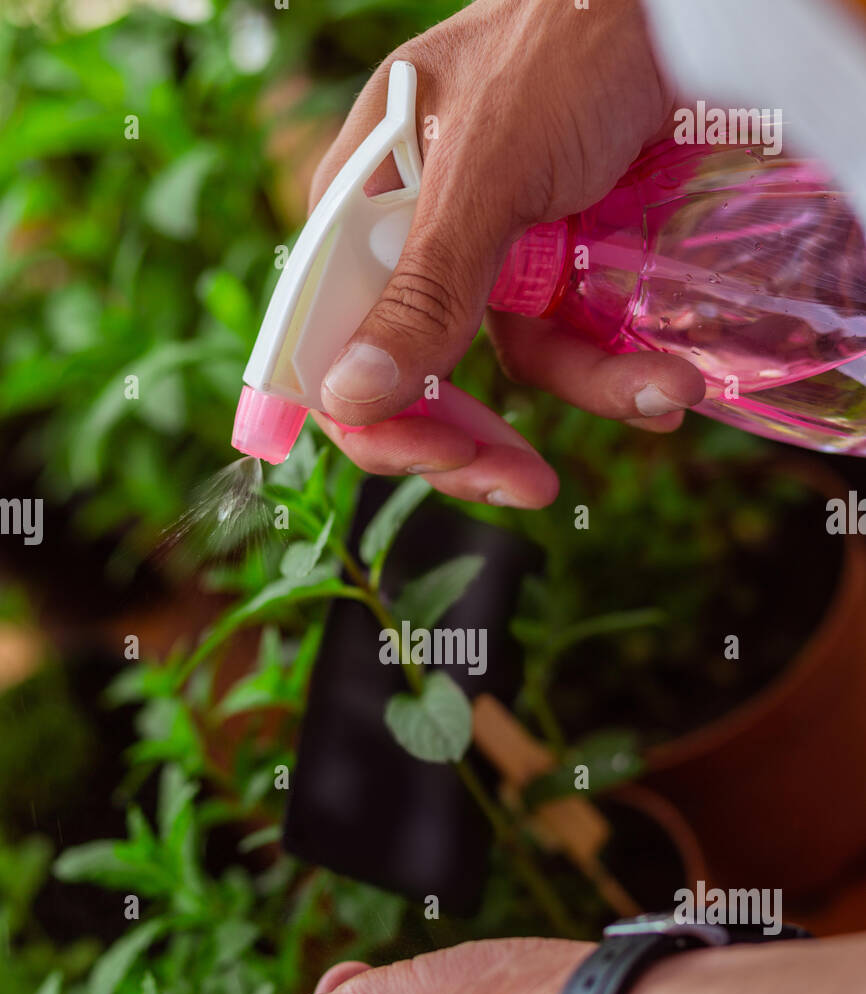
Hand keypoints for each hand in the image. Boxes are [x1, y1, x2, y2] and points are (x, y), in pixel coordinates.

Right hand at [307, 0, 705, 507]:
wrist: (684, 8)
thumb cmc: (568, 44)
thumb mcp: (489, 167)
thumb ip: (424, 286)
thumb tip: (346, 398)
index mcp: (360, 208)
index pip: (328, 345)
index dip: (370, 417)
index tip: (437, 456)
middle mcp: (413, 242)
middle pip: (408, 380)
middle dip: (468, 440)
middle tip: (523, 484)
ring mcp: (486, 259)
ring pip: (499, 376)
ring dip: (584, 394)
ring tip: (664, 393)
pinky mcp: (553, 270)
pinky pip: (565, 348)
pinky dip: (616, 370)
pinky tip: (667, 377)